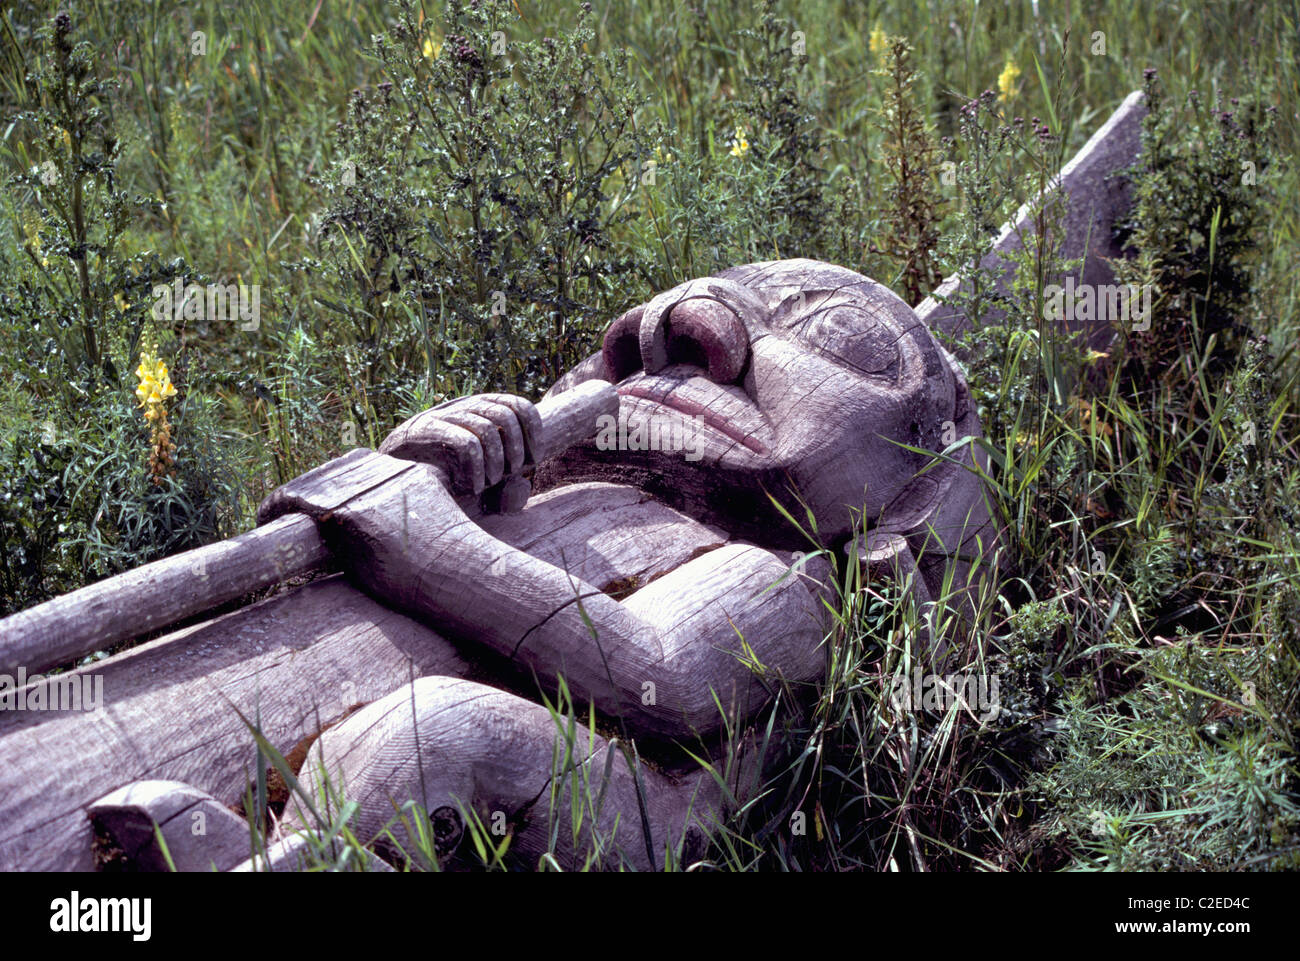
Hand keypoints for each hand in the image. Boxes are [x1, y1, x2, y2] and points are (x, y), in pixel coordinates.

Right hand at [379, 394, 542, 496]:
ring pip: (486, 429)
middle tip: (510, 475)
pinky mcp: (424, 429)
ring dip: (496, 463)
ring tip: (488, 485)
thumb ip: (506, 490)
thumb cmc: (443, 483)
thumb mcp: (484, 486)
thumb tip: (523, 485)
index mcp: (481, 409)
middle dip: (516, 449)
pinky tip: (470, 487)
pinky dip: (476, 469)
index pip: (519, 404)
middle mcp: (463, 406)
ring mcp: (442, 415)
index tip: (533, 461)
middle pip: (505, 415)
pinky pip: (465, 443)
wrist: (392, 480)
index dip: (534, 431)